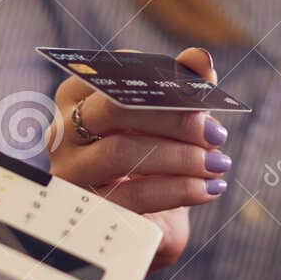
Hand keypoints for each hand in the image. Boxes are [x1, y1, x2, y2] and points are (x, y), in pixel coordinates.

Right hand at [48, 46, 229, 268]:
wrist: (147, 221)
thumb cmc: (155, 159)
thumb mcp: (172, 123)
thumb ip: (184, 87)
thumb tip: (199, 58)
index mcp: (78, 96)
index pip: (115, 73)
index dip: (160, 78)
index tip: (201, 92)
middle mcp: (63, 130)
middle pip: (114, 110)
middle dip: (173, 119)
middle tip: (215, 133)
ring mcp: (69, 171)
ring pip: (121, 152)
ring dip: (179, 157)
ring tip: (217, 163)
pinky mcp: (84, 210)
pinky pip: (131, 195)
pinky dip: (178, 190)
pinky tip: (208, 189)